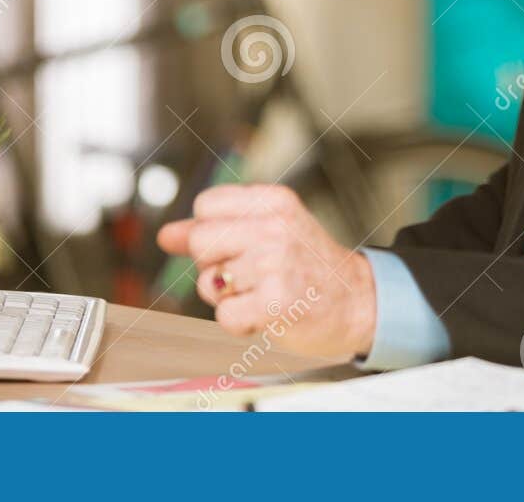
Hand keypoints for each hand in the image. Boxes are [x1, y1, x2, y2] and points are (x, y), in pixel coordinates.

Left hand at [156, 183, 376, 357]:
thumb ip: (215, 229)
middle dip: (214, 266)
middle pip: (200, 242)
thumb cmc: (308, 266)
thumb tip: (166, 235)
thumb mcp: (269, 231)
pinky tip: (266, 314)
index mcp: (273, 200)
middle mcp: (275, 227)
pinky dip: (240, 323)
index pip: (205, 206)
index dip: (212, 232)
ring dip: (230, 298)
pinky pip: (225, 316)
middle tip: (249, 274)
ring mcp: (275, 264)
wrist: (357, 302)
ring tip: (264, 293)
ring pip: (208, 283)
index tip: (239, 245)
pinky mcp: (275, 303)